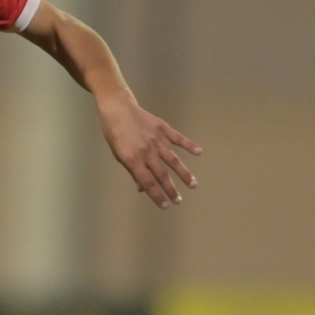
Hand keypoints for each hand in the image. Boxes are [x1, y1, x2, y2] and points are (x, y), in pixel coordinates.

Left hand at [98, 92, 201, 208]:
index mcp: (133, 159)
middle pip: (162, 175)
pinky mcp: (163, 128)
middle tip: (179, 200)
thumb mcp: (118, 154)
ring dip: (184, 174)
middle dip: (171, 189)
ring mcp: (156, 140)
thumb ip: (132, 171)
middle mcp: (146, 151)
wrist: (118, 108)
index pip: (148, 182)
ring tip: (193, 185)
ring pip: (173, 160)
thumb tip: (143, 188)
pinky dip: (189, 145)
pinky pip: (178, 138)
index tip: (166, 205)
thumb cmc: (115, 134)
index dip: (157, 195)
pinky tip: (198, 152)